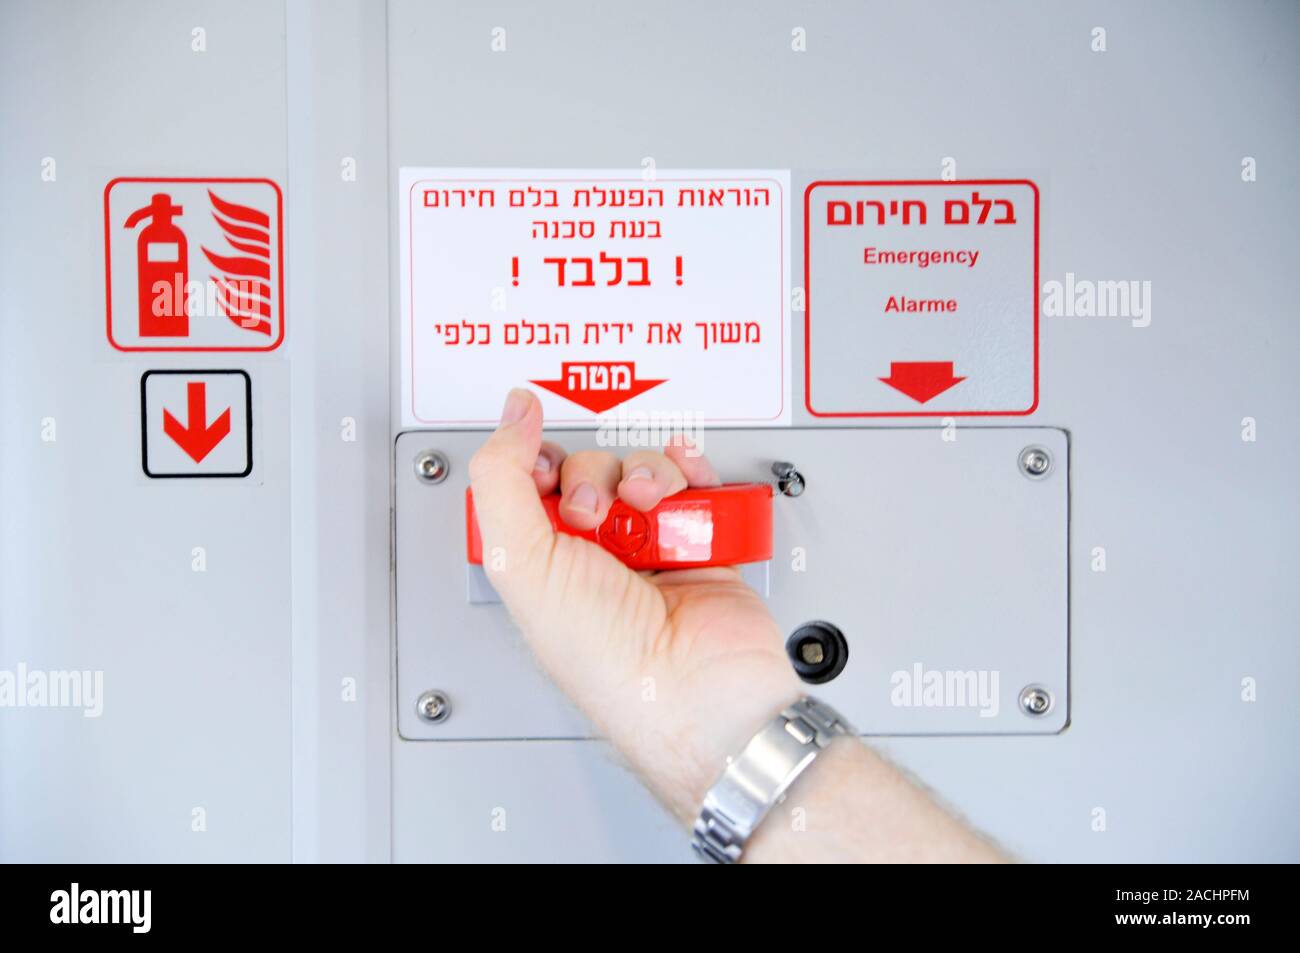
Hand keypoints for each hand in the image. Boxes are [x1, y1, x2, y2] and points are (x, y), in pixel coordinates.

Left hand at [468, 388, 802, 820]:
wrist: (695, 686)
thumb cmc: (608, 657)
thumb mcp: (523, 563)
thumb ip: (501, 480)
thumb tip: (511, 414)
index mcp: (541, 566)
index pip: (528, 487)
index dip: (534, 463)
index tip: (542, 463)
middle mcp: (593, 558)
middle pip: (587, 470)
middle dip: (593, 477)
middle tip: (597, 514)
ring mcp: (650, 549)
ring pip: (641, 470)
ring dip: (646, 473)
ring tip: (649, 506)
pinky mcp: (701, 543)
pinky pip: (697, 484)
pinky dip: (693, 472)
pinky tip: (686, 488)